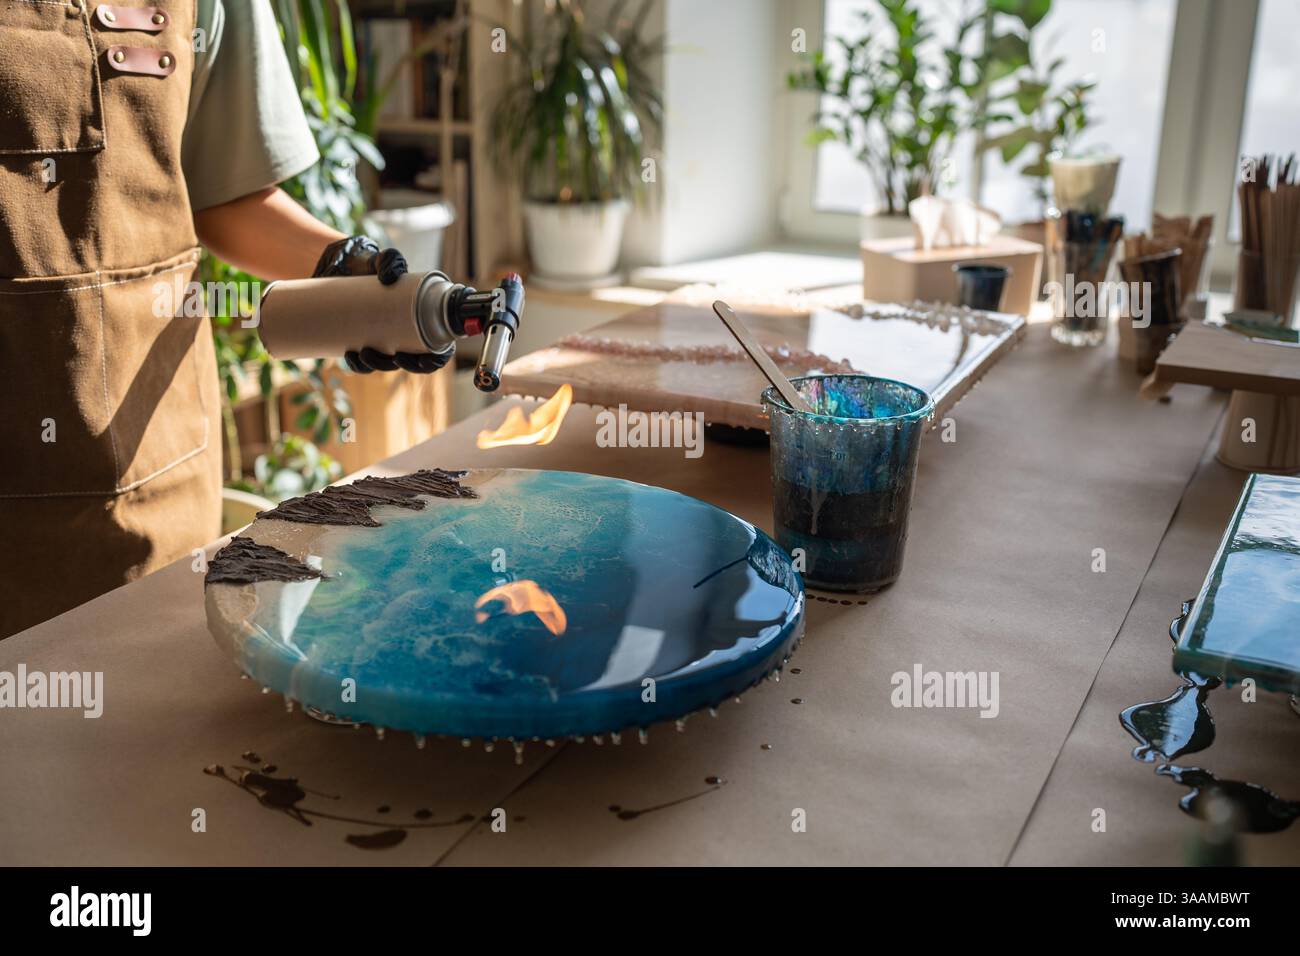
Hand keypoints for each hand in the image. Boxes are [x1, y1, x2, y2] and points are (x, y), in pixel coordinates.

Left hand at [312, 236, 450, 373]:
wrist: (342, 267)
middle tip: (395, 357)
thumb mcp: (384, 259)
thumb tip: (388, 278)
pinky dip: (359, 364)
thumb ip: (391, 260)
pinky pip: (365, 363)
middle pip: (414, 362)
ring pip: (388, 364)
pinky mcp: (364, 341)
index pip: (438, 348)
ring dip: (380, 366)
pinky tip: (351, 356)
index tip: (423, 360)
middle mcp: (406, 331)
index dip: (435, 360)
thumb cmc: (371, 264)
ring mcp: (385, 339)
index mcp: (423, 317)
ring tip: (364, 353)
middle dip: (405, 366)